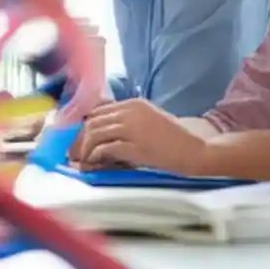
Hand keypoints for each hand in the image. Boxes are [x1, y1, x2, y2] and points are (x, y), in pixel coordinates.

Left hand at [68, 99, 205, 173]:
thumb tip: (100, 133)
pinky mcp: (134, 145)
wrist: (196, 151)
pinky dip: (95, 157)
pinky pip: (105, 148)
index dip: (83, 125)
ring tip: (82, 161)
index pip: (97, 110)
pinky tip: (93, 164)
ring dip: (84, 149)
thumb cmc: (174, 140)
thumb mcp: (148, 121)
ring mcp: (132, 127)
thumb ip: (126, 121)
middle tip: (73, 153)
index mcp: (133, 104)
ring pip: (94, 133)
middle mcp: (130, 111)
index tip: (76, 138)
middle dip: (79, 139)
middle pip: (92, 121)